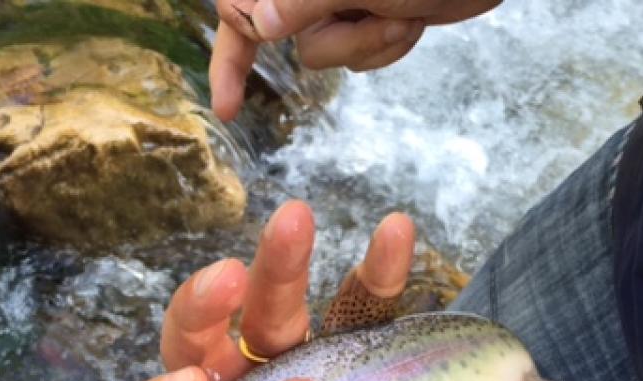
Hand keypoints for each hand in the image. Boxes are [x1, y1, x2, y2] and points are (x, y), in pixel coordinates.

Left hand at [120, 200, 415, 380]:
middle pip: (207, 361)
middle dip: (202, 312)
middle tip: (228, 278)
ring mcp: (315, 379)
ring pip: (273, 314)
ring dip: (279, 264)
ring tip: (296, 219)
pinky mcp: (366, 345)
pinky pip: (357, 296)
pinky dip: (374, 263)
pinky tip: (394, 233)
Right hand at [210, 0, 501, 120]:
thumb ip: (303, 0)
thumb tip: (257, 24)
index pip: (238, 6)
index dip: (231, 56)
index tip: (228, 107)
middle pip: (284, 36)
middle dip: (336, 41)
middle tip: (310, 55)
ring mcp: (339, 0)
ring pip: (325, 52)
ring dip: (368, 43)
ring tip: (405, 12)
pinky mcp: (368, 15)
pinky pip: (358, 56)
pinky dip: (386, 48)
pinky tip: (413, 20)